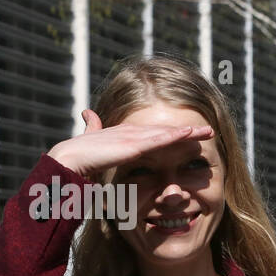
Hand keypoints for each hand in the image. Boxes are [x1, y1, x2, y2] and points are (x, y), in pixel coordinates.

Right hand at [46, 108, 213, 177]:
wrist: (67, 161)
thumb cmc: (77, 160)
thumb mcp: (90, 143)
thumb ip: (92, 129)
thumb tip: (88, 113)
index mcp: (124, 136)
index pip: (156, 134)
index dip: (174, 133)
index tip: (191, 134)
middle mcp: (131, 133)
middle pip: (165, 131)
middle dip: (188, 131)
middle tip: (209, 130)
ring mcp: (132, 137)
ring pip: (166, 133)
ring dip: (188, 132)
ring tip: (208, 131)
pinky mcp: (132, 145)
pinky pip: (158, 140)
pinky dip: (175, 136)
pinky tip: (190, 133)